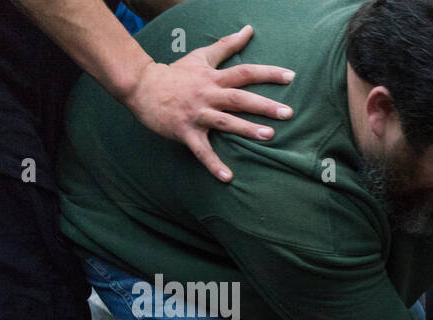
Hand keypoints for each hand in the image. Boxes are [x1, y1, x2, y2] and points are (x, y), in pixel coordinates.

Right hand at [122, 25, 294, 181]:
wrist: (141, 86)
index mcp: (214, 78)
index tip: (291, 76)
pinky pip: (202, 151)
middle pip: (240, 99)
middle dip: (264, 106)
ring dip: (246, 130)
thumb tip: (249, 29)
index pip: (245, 73)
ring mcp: (197, 114)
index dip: (268, 73)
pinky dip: (214, 164)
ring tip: (269, 136)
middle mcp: (208, 95)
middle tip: (288, 113)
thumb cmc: (176, 73)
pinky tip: (228, 178)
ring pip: (225, 122)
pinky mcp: (186, 132)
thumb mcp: (201, 56)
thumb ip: (227, 45)